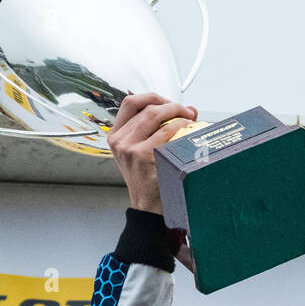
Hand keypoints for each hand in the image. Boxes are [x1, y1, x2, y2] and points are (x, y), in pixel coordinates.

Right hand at [107, 94, 198, 213]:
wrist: (148, 208)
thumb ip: (156, 130)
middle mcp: (119, 141)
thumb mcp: (141, 154)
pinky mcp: (143, 155)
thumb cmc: (149, 181)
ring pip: (153, 114)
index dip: (151, 97)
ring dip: (175, 111)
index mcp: (115, 137)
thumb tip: (188, 110)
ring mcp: (129, 148)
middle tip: (185, 110)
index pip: (130, 103)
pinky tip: (187, 128)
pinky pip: (165, 131)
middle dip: (169, 103)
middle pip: (144, 106)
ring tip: (189, 117)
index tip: (167, 102)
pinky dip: (179, 125)